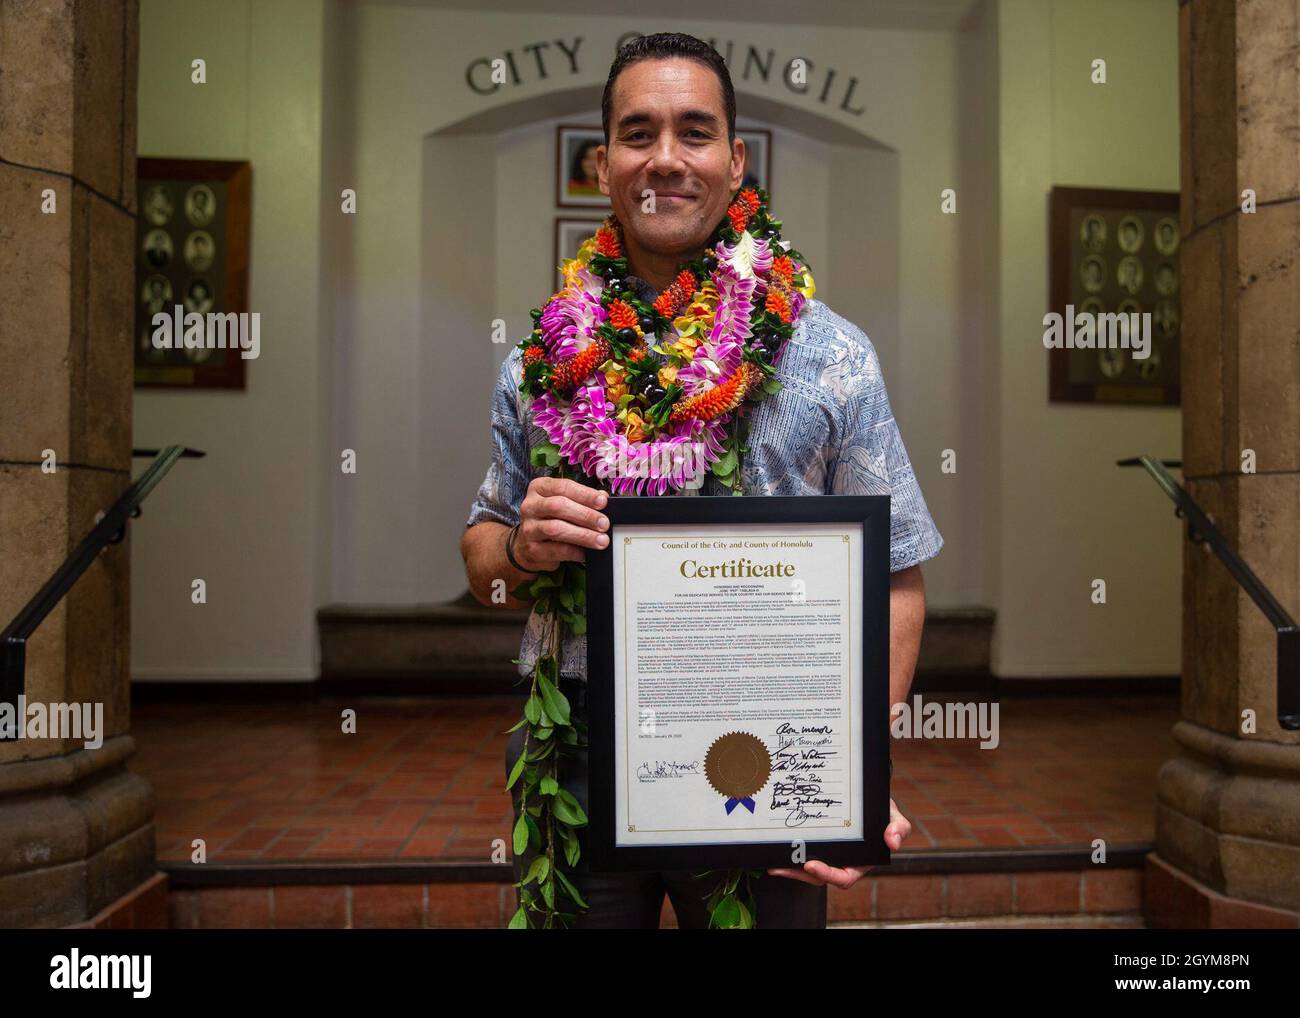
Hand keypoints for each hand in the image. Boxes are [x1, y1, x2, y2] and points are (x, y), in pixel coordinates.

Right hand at [512, 477, 609, 572]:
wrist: (526, 545)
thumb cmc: (550, 519)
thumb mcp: (562, 502)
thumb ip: (580, 498)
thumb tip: (603, 498)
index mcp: (539, 489)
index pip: (563, 487)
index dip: (585, 494)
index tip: (603, 502)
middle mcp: (530, 506)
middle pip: (558, 506)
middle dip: (585, 515)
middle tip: (604, 523)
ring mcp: (529, 529)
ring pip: (556, 529)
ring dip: (583, 535)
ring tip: (601, 540)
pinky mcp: (532, 549)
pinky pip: (557, 550)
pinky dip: (576, 552)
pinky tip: (587, 553)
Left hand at [766, 798, 910, 887]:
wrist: (867, 798)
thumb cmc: (881, 811)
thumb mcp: (894, 817)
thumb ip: (899, 828)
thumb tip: (893, 841)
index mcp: (860, 862)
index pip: (843, 877)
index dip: (827, 874)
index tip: (811, 864)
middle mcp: (841, 861)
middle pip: (818, 876)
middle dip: (798, 874)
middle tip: (780, 866)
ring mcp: (827, 853)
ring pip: (805, 868)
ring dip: (789, 867)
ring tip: (772, 863)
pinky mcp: (815, 843)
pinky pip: (801, 853)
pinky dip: (788, 853)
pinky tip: (774, 847)